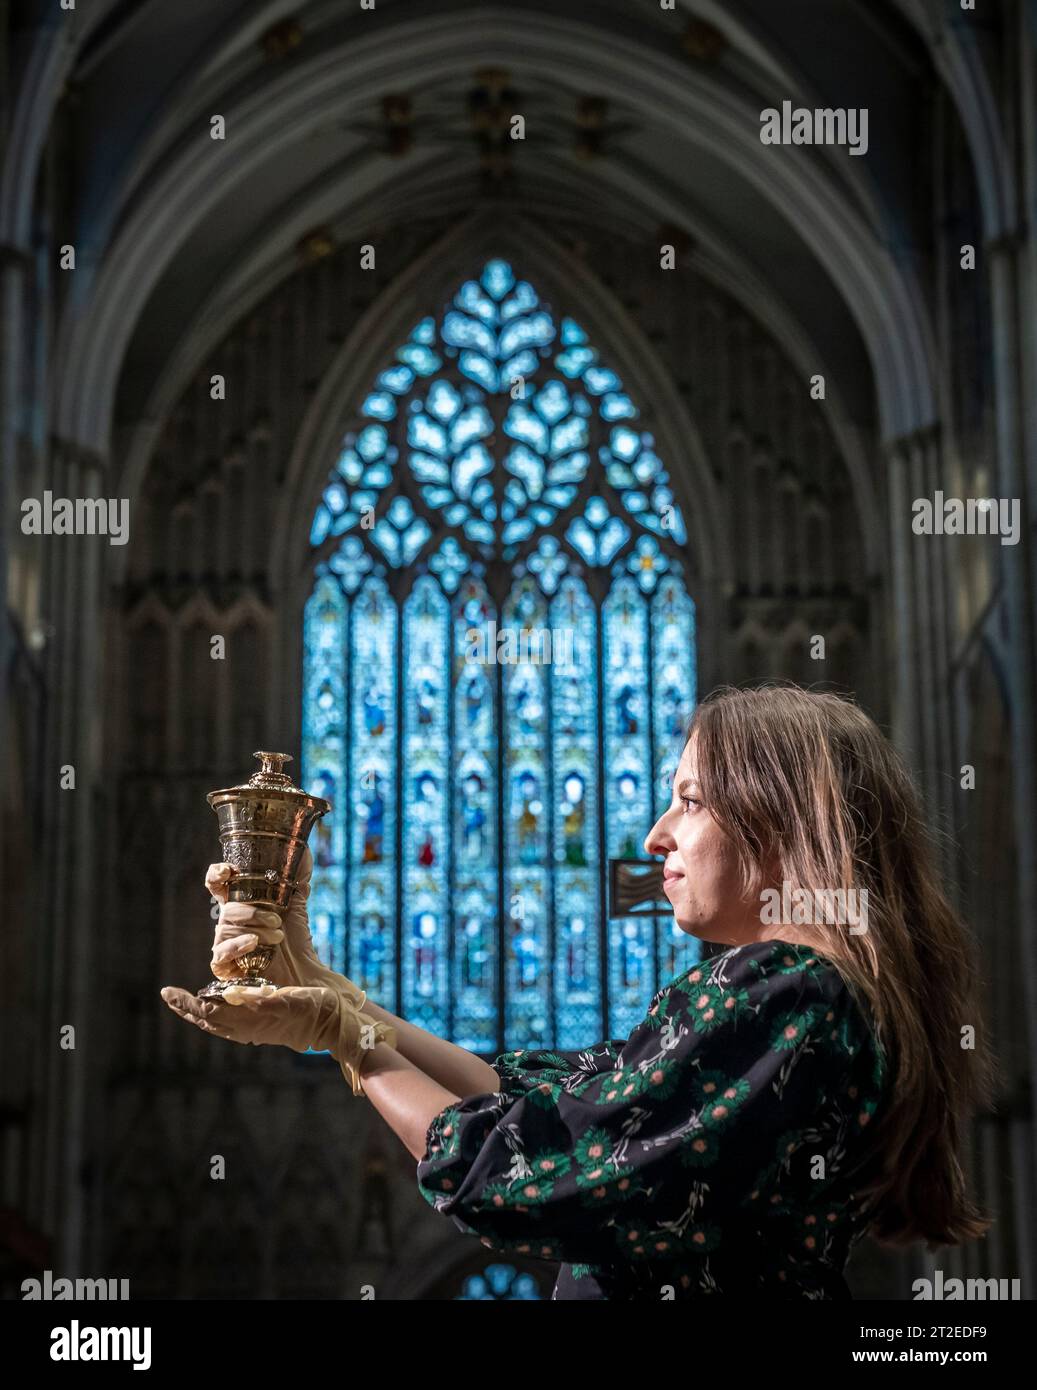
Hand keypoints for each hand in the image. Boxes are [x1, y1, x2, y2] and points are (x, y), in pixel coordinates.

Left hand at [159, 983, 396, 1095]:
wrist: (335, 1027)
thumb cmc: (316, 1009)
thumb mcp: (291, 997)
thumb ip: (262, 998)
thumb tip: (231, 995)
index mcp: (251, 1020)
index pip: (209, 1012)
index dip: (187, 1002)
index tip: (169, 993)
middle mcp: (248, 1028)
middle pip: (208, 1020)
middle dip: (187, 1008)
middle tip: (169, 995)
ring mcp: (255, 1030)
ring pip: (217, 1024)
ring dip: (199, 1012)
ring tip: (186, 1001)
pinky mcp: (263, 1028)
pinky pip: (230, 1025)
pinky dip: (217, 1015)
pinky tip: (218, 1007)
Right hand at [206, 846, 367, 1007]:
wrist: (303, 973)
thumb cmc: (295, 938)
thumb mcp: (296, 904)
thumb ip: (297, 879)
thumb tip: (305, 852)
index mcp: (241, 904)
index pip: (218, 885)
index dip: (217, 875)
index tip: (228, 871)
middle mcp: (229, 924)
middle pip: (226, 909)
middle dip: (251, 911)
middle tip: (278, 919)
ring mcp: (225, 945)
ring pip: (226, 930)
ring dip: (254, 929)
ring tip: (277, 935)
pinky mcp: (225, 967)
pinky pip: (220, 955)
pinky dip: (237, 946)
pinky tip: (254, 943)